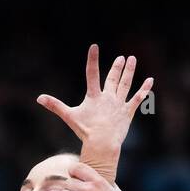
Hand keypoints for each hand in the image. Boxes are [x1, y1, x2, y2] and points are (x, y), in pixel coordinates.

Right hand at [37, 44, 152, 151]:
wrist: (102, 143)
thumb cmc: (85, 131)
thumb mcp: (69, 116)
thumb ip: (55, 105)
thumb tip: (39, 98)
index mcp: (94, 96)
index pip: (92, 74)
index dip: (92, 60)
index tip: (94, 47)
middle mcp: (108, 97)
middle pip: (113, 78)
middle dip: (117, 67)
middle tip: (121, 58)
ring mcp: (119, 104)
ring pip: (125, 84)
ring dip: (129, 72)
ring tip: (132, 60)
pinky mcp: (128, 112)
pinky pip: (138, 98)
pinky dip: (144, 89)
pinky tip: (150, 80)